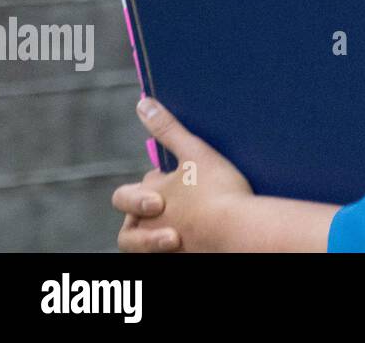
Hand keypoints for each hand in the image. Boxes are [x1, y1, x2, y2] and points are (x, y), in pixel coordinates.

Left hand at [113, 97, 254, 251]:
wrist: (236, 230)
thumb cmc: (215, 190)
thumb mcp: (194, 151)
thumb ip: (167, 129)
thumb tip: (142, 103)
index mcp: (147, 201)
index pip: (129, 194)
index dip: (146, 187)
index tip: (170, 179)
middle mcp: (148, 229)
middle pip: (129, 228)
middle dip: (144, 216)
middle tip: (167, 206)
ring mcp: (162, 250)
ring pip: (142, 249)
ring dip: (151, 240)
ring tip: (173, 232)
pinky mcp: (182, 259)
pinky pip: (167, 260)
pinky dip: (173, 252)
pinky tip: (189, 242)